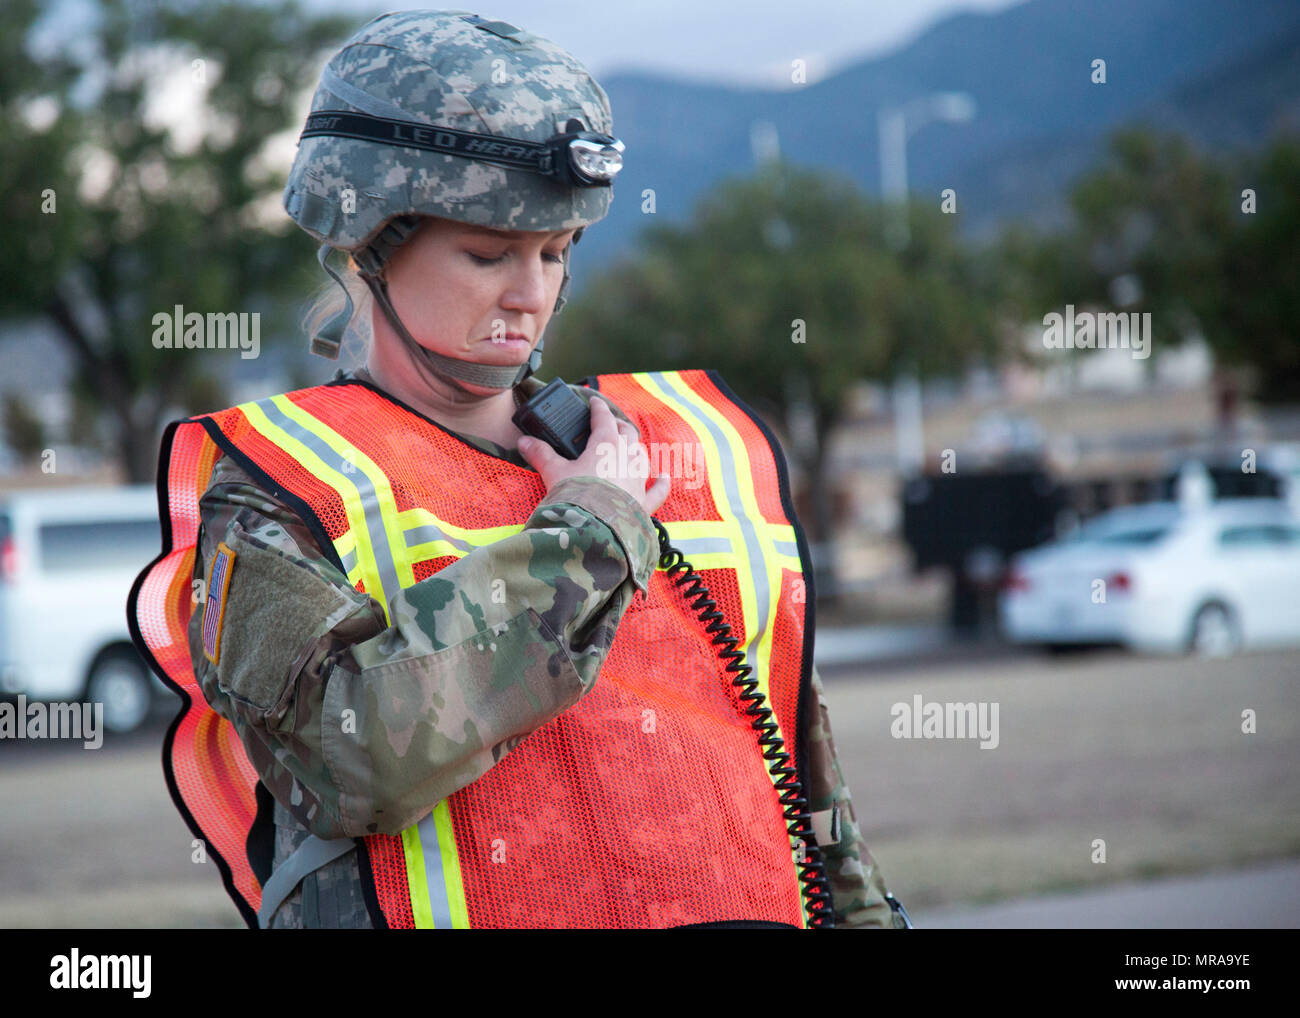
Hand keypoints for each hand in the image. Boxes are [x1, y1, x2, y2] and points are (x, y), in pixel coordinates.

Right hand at [517, 396, 670, 516]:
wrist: (594, 528)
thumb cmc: (575, 496)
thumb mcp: (553, 472)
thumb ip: (541, 455)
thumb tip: (523, 442)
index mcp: (605, 443)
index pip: (603, 418)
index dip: (597, 408)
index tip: (594, 402)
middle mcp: (626, 457)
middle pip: (626, 433)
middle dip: (618, 425)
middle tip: (609, 424)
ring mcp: (638, 479)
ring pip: (641, 455)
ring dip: (634, 449)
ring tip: (628, 447)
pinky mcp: (644, 502)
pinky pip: (657, 490)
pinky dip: (661, 483)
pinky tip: (664, 478)